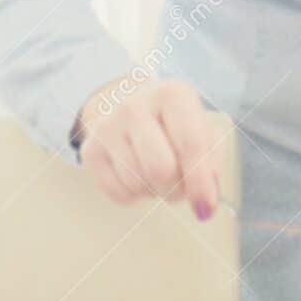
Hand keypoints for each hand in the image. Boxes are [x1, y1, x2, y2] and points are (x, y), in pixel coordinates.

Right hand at [74, 78, 220, 219]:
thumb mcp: (203, 130)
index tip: (206, 206)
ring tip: (158, 177)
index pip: (191, 144)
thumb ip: (211, 163)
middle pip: (160, 169)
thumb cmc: (175, 124)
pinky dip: (134, 196)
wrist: (129, 107)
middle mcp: (134, 105)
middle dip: (175, 189)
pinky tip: (138, 177)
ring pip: (137, 184)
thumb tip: (204, 203)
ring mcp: (107, 127)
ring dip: (155, 192)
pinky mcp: (90, 149)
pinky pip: (117, 193)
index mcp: (171, 94)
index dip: (200, 181)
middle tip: (180, 188)